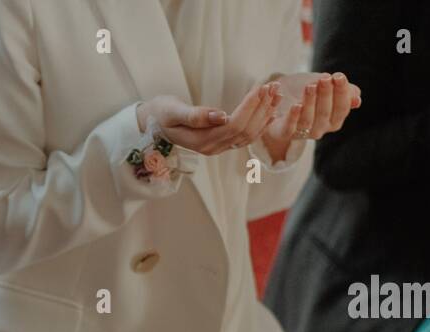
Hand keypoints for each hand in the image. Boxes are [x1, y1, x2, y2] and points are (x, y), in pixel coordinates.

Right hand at [137, 83, 281, 156]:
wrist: (152, 123)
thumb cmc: (160, 114)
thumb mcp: (173, 111)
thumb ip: (195, 115)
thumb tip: (221, 115)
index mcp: (202, 142)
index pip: (234, 125)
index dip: (249, 107)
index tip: (261, 87)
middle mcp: (213, 148)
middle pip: (245, 130)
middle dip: (261, 108)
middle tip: (273, 86)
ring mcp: (218, 148)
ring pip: (248, 134)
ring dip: (264, 114)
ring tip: (276, 93)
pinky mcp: (221, 142)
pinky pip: (245, 136)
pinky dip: (260, 123)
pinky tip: (271, 110)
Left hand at [261, 72, 361, 162]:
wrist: (282, 95)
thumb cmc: (309, 91)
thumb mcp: (327, 86)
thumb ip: (343, 92)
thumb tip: (357, 100)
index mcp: (334, 120)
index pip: (342, 108)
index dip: (341, 93)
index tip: (338, 76)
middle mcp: (320, 129)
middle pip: (325, 113)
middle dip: (326, 95)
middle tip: (324, 78)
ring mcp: (302, 133)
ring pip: (308, 120)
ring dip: (310, 102)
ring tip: (310, 86)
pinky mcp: (284, 133)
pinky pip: (289, 129)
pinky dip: (293, 117)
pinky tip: (296, 105)